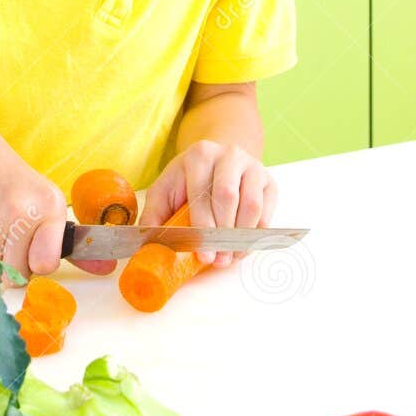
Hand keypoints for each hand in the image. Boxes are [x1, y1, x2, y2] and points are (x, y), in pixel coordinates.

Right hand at [0, 125, 67, 279]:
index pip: (46, 264)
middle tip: (7, 239)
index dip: (36, 264)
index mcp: (49, 207)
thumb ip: (49, 237)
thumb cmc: (11, 181)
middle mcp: (22, 213)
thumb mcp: (43, 198)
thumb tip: (40, 272)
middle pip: (17, 275)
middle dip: (11, 265)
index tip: (32, 256)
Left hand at [138, 139, 276, 267]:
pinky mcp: (269, 181)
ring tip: (230, 256)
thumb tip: (146, 244)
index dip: (203, 228)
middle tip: (218, 259)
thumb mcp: (166, 189)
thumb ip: (154, 214)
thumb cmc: (190, 180)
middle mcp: (228, 155)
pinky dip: (256, 234)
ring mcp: (252, 166)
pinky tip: (243, 246)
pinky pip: (267, 211)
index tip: (204, 255)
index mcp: (199, 155)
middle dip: (222, 234)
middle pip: (228, 197)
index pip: (202, 193)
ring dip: (241, 237)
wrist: (220, 160)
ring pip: (251, 205)